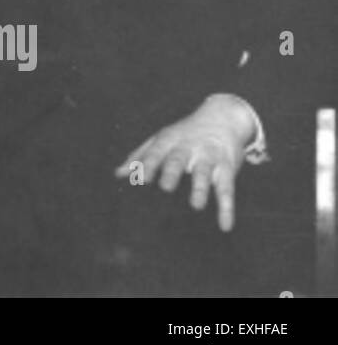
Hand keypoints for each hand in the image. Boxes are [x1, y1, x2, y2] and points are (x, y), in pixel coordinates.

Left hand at [116, 94, 256, 231]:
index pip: (156, 152)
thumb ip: (140, 156)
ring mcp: (208, 157)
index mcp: (168, 141)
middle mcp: (188, 147)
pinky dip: (227, 209)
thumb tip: (118, 174)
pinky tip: (225, 226)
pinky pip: (227, 189)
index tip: (140, 179)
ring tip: (196, 205)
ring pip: (204, 172)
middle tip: (166, 188)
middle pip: (178, 159)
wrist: (222, 117)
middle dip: (172, 172)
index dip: (148, 165)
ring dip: (200, 188)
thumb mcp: (161, 139)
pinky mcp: (227, 167)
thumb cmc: (184, 134)